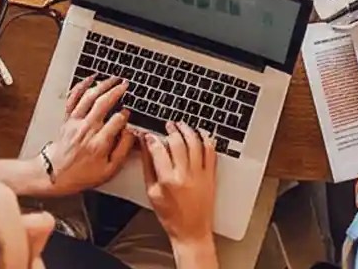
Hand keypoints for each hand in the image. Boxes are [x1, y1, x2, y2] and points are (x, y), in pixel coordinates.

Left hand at [45, 76, 134, 193]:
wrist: (55, 175)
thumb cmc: (82, 174)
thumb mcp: (109, 170)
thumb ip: (123, 150)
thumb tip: (131, 134)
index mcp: (99, 142)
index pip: (117, 120)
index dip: (126, 115)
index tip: (129, 113)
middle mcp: (87, 129)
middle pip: (103, 103)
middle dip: (117, 90)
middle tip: (125, 85)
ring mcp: (75, 122)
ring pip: (89, 97)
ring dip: (103, 85)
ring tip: (114, 79)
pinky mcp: (68, 119)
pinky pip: (74, 98)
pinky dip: (81, 86)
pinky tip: (90, 79)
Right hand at [141, 121, 217, 245]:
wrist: (191, 231)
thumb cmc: (170, 216)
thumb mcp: (152, 193)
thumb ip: (148, 167)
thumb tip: (145, 147)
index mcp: (167, 180)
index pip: (158, 150)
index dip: (152, 138)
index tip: (149, 134)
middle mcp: (185, 175)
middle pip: (178, 143)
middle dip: (171, 130)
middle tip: (167, 125)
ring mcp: (200, 174)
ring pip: (195, 143)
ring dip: (188, 130)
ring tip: (181, 126)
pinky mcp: (211, 176)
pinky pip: (211, 152)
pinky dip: (206, 139)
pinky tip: (201, 133)